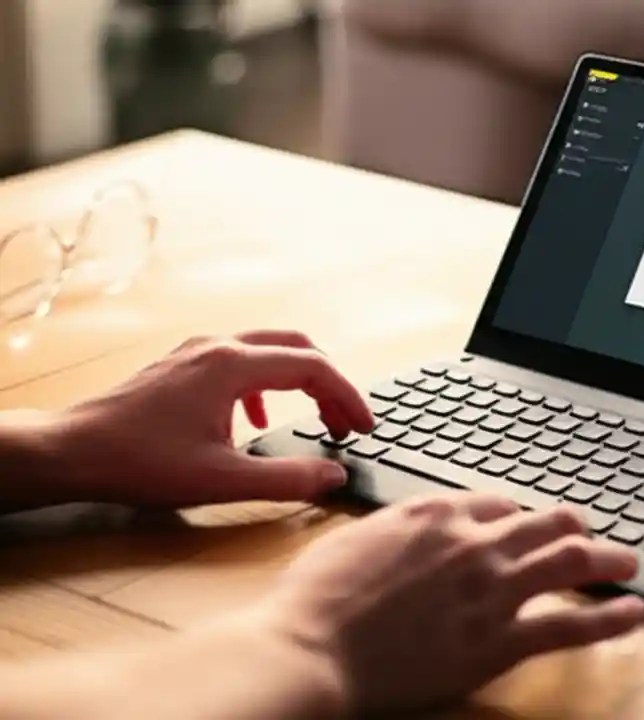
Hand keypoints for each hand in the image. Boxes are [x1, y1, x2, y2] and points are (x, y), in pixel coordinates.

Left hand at [49, 330, 373, 505]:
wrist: (72, 452)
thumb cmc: (140, 463)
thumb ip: (287, 479)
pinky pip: (240, 361)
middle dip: (330, 384)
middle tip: (348, 421)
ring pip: (268, 350)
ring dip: (301, 381)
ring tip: (316, 418)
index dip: (348, 397)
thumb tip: (334, 475)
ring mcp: (196, 353)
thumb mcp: (223, 480)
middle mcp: (217, 348)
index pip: (314, 367)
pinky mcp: (180, 367)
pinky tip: (257, 420)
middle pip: (297, 348)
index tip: (364, 427)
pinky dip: (267, 384)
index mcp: (233, 366)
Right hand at [254, 494, 643, 714]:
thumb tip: (408, 531)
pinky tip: (634, 613)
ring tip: (631, 563)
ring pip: (571, 562)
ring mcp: (493, 590)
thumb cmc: (315, 600)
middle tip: (590, 534)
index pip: (496, 504)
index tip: (524, 526)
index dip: (516, 516)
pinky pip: (572, 625)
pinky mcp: (501, 640)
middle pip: (545, 522)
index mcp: (435, 514)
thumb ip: (394, 530)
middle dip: (574, 526)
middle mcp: (474, 543)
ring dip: (609, 559)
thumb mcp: (352, 539)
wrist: (311, 647)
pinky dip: (611, 618)